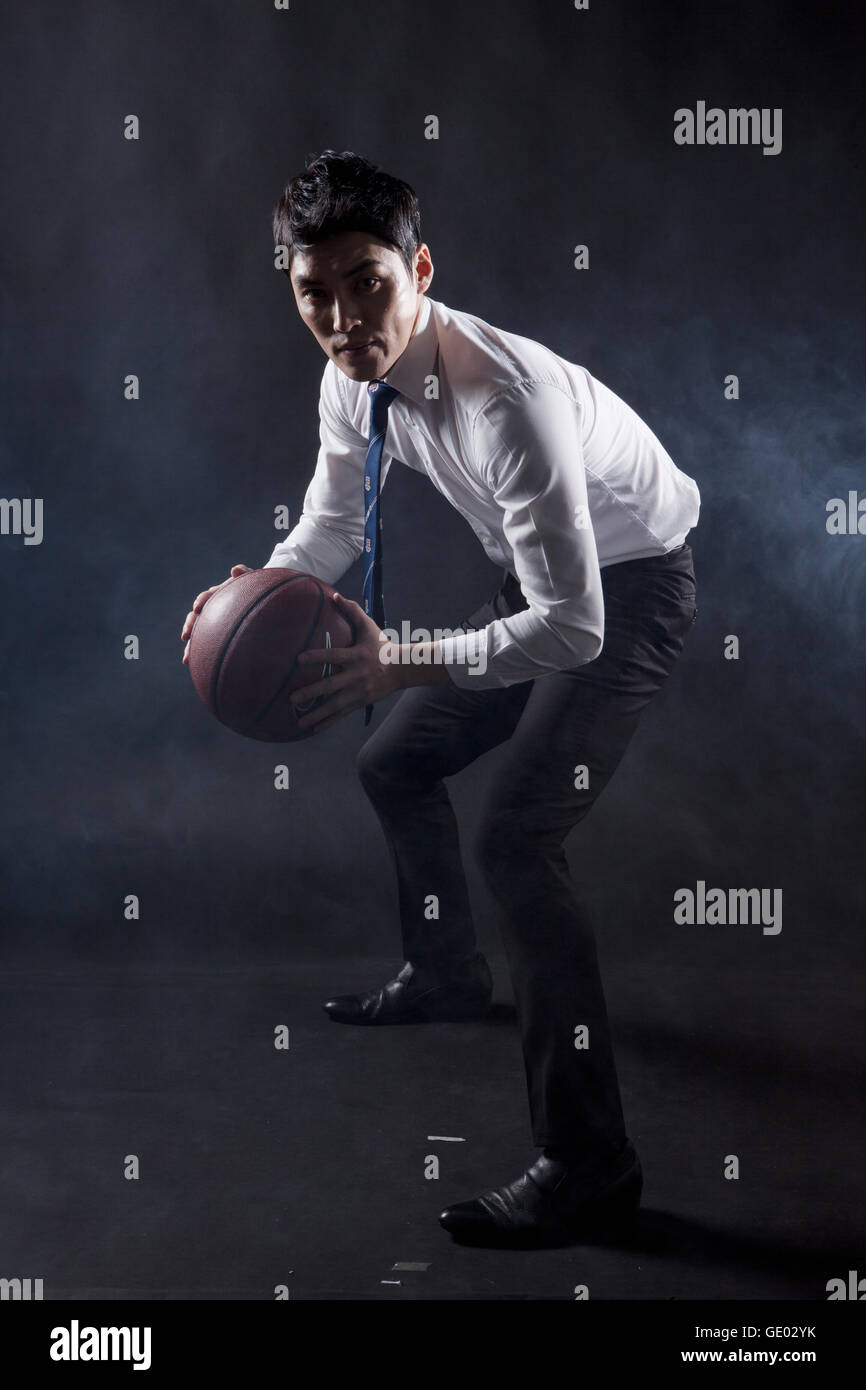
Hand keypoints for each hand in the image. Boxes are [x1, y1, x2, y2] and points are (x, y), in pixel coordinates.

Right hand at [181, 564, 251, 664]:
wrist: (260, 600)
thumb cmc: (256, 588)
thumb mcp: (252, 578)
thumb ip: (245, 572)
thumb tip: (235, 569)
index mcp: (218, 594)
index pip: (206, 597)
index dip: (201, 601)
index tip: (198, 607)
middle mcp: (211, 608)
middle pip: (196, 617)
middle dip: (190, 626)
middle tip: (186, 635)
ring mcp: (212, 622)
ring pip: (198, 634)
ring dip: (191, 646)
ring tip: (187, 659)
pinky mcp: (216, 634)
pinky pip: (206, 644)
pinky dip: (200, 654)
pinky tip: (195, 666)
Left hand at [291, 593, 400, 733]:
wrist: (402, 669)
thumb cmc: (381, 645)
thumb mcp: (369, 626)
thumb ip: (352, 611)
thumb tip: (334, 595)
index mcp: (357, 656)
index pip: (333, 656)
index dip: (317, 657)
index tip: (298, 659)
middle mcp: (357, 675)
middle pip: (331, 685)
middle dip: (311, 692)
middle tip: (292, 697)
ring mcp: (359, 691)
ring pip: (335, 705)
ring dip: (317, 714)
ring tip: (299, 722)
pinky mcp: (360, 702)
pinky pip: (341, 714)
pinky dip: (327, 722)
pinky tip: (313, 729)